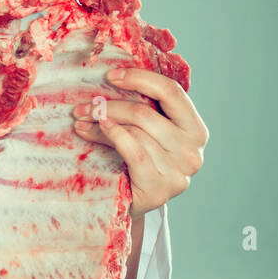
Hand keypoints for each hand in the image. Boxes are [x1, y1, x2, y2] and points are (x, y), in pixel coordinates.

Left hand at [73, 65, 208, 216]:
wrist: (133, 203)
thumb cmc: (139, 160)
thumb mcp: (149, 131)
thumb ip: (146, 108)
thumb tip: (112, 76)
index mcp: (196, 129)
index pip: (171, 92)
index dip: (140, 79)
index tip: (110, 76)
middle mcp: (193, 151)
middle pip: (146, 113)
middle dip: (109, 106)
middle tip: (83, 106)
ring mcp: (179, 173)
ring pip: (135, 132)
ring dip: (102, 123)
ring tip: (81, 121)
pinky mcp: (160, 189)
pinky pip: (133, 151)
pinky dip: (112, 136)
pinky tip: (94, 131)